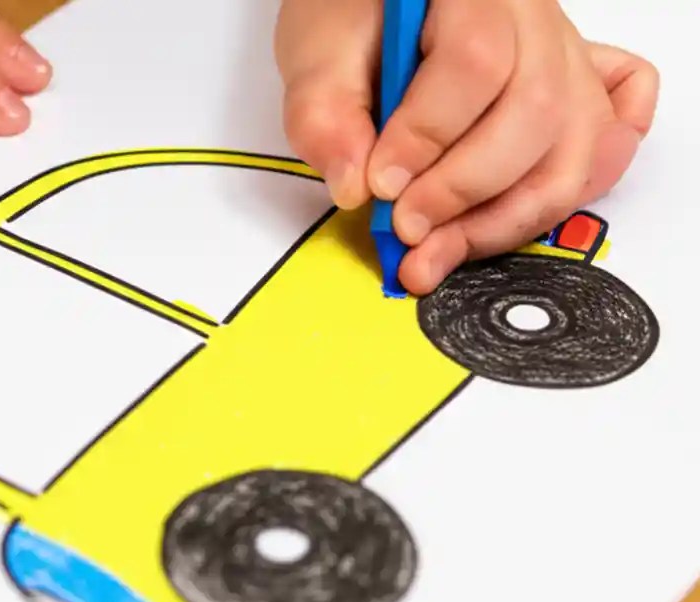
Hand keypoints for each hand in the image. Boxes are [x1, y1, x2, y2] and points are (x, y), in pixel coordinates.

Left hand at [274, 0, 658, 294]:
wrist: (381, 7)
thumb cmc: (354, 19)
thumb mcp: (317, 50)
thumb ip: (324, 114)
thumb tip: (354, 188)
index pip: (476, 62)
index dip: (429, 136)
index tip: (381, 185)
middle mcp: (538, 23)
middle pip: (538, 112)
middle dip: (465, 189)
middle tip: (406, 229)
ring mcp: (568, 61)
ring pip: (576, 149)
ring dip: (506, 219)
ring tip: (438, 252)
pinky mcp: (577, 96)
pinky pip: (610, 144)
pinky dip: (571, 193)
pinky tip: (509, 215)